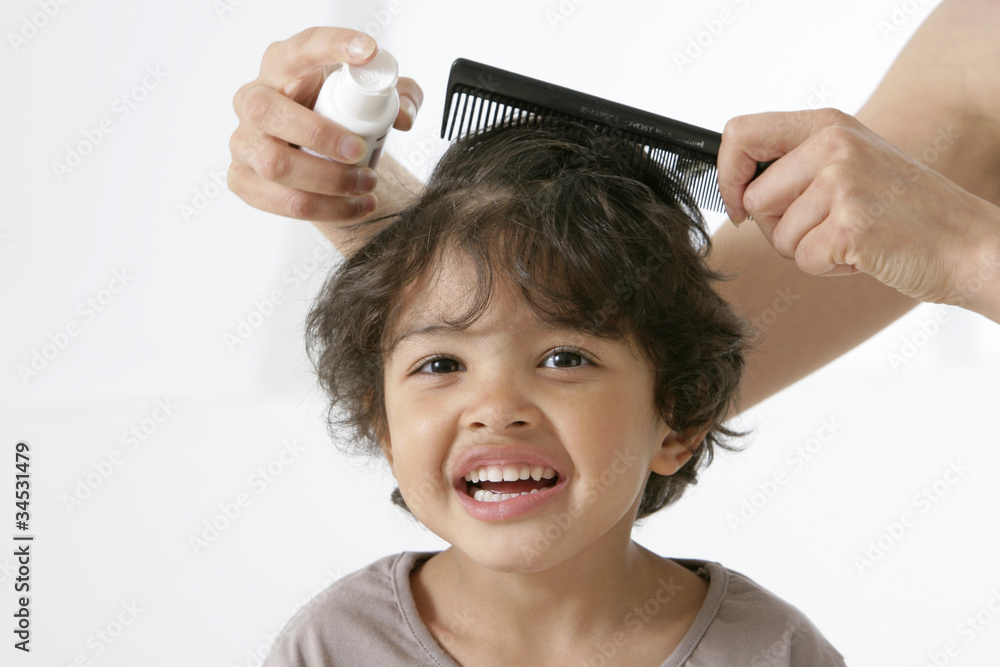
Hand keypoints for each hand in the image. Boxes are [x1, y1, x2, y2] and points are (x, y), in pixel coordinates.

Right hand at [227, 27, 422, 221]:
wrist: (315, 153)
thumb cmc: (338, 114)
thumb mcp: (371, 97)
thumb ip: (399, 96)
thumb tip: (402, 116)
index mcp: (283, 66)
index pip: (301, 48)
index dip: (333, 46)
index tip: (368, 53)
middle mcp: (253, 99)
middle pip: (269, 112)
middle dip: (320, 135)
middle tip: (361, 150)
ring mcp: (243, 141)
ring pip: (275, 165)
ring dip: (328, 180)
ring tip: (367, 184)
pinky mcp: (243, 180)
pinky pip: (282, 201)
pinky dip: (327, 210)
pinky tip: (355, 207)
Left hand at [717, 108, 999, 315]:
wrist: (969, 244)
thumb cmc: (904, 213)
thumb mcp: (851, 166)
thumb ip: (797, 164)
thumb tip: (734, 184)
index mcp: (829, 125)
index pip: (740, 133)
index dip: (728, 176)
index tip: (739, 204)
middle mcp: (834, 144)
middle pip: (754, 198)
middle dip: (778, 227)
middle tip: (827, 227)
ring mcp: (843, 181)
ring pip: (777, 234)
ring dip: (808, 250)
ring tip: (854, 237)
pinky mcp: (851, 222)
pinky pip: (802, 259)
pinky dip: (827, 268)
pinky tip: (862, 254)